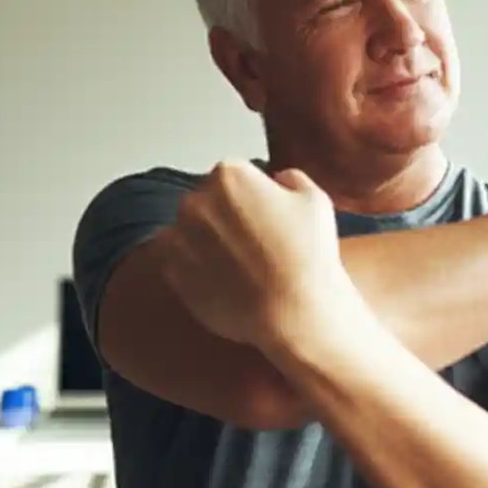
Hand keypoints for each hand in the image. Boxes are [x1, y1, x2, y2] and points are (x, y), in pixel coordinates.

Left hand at [159, 160, 351, 347]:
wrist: (293, 312)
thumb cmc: (308, 254)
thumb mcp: (316, 201)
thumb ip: (291, 178)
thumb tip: (278, 178)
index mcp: (230, 175)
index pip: (233, 176)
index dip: (252, 196)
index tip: (265, 218)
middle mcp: (196, 199)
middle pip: (207, 200)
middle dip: (225, 216)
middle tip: (254, 243)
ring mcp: (179, 236)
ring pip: (190, 230)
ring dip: (207, 241)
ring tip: (239, 265)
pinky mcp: (171, 271)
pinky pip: (178, 262)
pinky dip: (196, 268)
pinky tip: (224, 280)